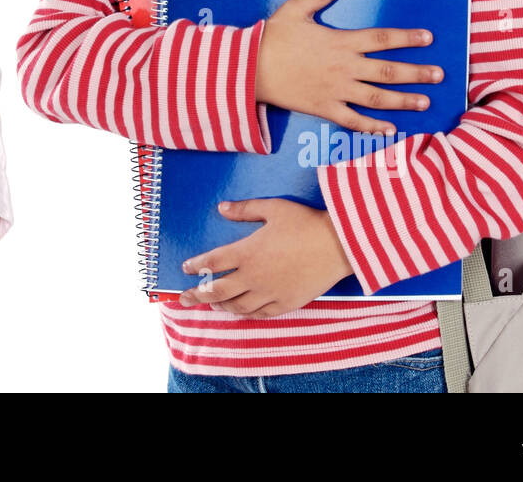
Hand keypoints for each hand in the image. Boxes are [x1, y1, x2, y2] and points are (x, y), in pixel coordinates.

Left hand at [176, 198, 353, 317]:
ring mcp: (270, 293)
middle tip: (184, 298)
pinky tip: (241, 313)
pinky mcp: (286, 303)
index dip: (196, 266)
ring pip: (238, 307)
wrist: (338, 245)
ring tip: (211, 306)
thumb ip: (245, 210)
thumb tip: (222, 208)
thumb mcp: (272, 208)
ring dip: (220, 306)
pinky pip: (260, 314)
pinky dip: (246, 315)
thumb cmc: (305, 223)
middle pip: (218, 290)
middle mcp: (254, 277)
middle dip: (197, 295)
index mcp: (247, 252)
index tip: (185, 268)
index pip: (213, 262)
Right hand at [255, 0, 443, 134]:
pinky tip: (391, 129)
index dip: (407, 38)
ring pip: (377, 98)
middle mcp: (344, 67)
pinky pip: (353, 120)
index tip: (428, 38)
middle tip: (439, 75)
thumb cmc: (273, 37)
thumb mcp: (296, 8)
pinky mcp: (324, 108)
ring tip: (424, 102)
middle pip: (388, 71)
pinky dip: (373, 126)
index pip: (382, 38)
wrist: (249, 69)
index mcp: (340, 42)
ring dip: (403, 100)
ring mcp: (336, 90)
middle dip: (416, 73)